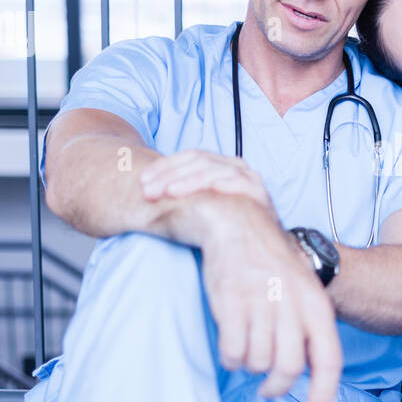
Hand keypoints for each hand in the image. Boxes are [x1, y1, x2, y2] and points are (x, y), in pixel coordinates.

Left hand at [140, 150, 273, 212]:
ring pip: (215, 170)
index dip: (164, 166)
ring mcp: (248, 178)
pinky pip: (241, 183)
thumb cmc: (225, 225)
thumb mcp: (201, 205)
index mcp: (219, 164)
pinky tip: (212, 188)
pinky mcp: (259, 193)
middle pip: (198, 161)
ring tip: (169, 192)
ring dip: (189, 180)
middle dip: (169, 175)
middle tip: (147, 190)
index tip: (142, 181)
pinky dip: (226, 183)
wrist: (259, 245)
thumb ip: (182, 193)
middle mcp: (233, 166)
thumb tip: (147, 191)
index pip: (189, 156)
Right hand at [194, 195, 342, 401]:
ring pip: (258, 362)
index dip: (324, 393)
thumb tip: (311, 371)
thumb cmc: (271, 262)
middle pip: (289, 368)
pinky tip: (231, 348)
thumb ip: (310, 327)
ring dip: (251, 368)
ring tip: (248, 353)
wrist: (238, 224)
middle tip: (269, 389)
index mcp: (316, 303)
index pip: (328, 358)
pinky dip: (231, 359)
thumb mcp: (303, 290)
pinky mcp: (231, 303)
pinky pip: (232, 352)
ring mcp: (260, 303)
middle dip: (277, 388)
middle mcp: (291, 305)